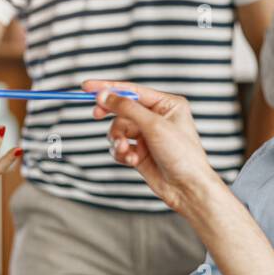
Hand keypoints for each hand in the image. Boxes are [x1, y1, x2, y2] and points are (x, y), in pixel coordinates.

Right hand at [82, 79, 223, 215]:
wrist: (187, 188)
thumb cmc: (181, 154)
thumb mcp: (153, 126)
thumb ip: (127, 108)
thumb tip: (104, 95)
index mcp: (167, 104)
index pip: (133, 90)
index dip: (109, 87)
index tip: (86, 86)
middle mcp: (157, 117)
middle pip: (122, 109)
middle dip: (110, 115)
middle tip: (96, 114)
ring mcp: (148, 135)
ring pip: (118, 129)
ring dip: (117, 140)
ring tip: (125, 150)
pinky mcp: (140, 152)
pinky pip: (120, 146)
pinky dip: (121, 153)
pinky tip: (131, 160)